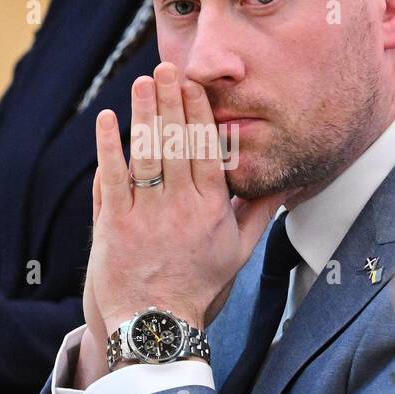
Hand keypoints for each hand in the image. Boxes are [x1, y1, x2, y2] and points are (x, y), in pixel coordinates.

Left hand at [74, 63, 284, 387]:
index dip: (199, 113)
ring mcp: (148, 216)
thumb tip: (286, 182)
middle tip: (167, 68)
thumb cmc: (200, 288)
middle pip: (177, 144)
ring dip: (144, 114)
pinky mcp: (116, 227)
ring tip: (141, 82)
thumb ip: (259, 213)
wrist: (158, 325)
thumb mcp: (238, 252)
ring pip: (147, 155)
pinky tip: (108, 119)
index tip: (195, 85)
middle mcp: (182, 209)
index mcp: (213, 210)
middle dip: (172, 102)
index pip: (208, 150)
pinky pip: (113, 178)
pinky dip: (109, 147)